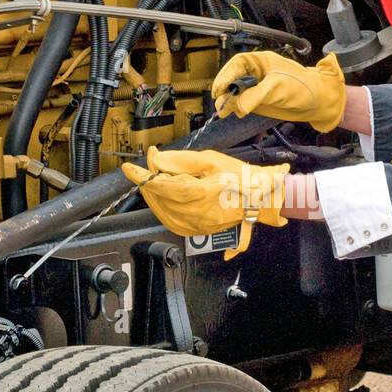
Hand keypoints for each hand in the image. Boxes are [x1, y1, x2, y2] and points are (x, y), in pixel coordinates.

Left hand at [122, 146, 289, 259]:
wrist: (262, 200)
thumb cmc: (242, 178)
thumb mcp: (211, 160)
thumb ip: (180, 160)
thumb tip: (156, 160)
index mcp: (197, 194)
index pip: (158, 185)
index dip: (140, 175)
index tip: (129, 167)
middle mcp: (193, 214)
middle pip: (157, 198)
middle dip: (148, 182)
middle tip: (150, 165)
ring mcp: (195, 225)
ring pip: (161, 211)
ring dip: (154, 196)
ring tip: (157, 180)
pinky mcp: (196, 231)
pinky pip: (170, 220)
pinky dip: (162, 208)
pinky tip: (164, 197)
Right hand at [211, 50, 345, 130]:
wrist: (319, 102)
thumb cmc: (304, 87)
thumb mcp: (277, 89)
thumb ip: (255, 97)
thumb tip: (238, 105)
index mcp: (261, 61)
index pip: (237, 64)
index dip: (226, 75)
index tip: (220, 88)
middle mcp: (257, 74)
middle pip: (234, 78)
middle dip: (226, 89)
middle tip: (220, 100)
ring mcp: (258, 88)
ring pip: (237, 93)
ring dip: (229, 101)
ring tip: (222, 110)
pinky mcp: (260, 101)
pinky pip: (243, 103)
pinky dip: (236, 108)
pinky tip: (232, 112)